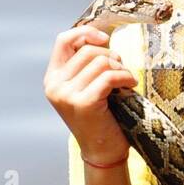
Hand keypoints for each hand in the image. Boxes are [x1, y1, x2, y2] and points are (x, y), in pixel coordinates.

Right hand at [43, 24, 137, 161]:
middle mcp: (54, 85)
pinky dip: (125, 77)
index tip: (104, 38)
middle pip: (87, 51)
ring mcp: (66, 95)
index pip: (63, 40)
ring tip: (125, 81)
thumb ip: (86, 65)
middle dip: (111, 56)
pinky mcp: (83, 103)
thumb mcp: (86, 86)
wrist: (102, 151)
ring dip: (119, 68)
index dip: (85, 33)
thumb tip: (100, 36)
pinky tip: (130, 85)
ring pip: (100, 62)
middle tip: (121, 70)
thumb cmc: (99, 116)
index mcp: (52, 78)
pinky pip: (109, 76)